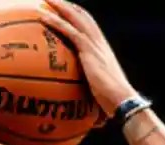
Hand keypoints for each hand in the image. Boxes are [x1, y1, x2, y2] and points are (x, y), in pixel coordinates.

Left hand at [38, 0, 138, 117]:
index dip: (80, 16)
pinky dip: (56, 22)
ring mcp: (94, 45)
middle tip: (54, 0)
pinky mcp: (88, 51)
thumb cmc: (113, 104)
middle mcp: (100, 44)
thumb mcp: (100, 94)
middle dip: (68, 7)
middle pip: (83, 17)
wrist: (121, 100)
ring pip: (75, 18)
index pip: (91, 27)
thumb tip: (86, 113)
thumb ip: (90, 94)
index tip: (69, 10)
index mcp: (103, 51)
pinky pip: (69, 31)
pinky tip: (42, 16)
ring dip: (59, 7)